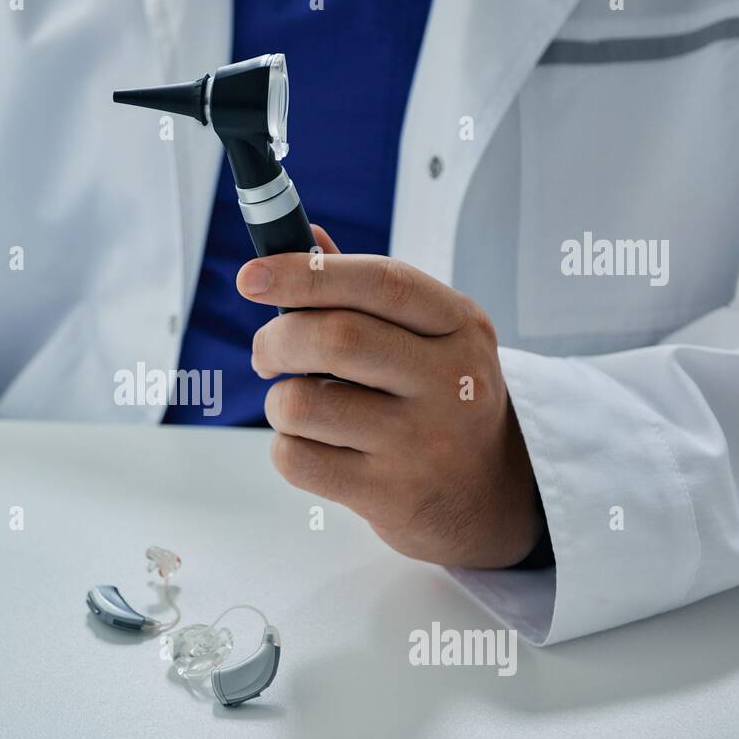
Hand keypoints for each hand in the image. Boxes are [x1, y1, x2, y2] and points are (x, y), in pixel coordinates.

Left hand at [238, 226, 543, 568]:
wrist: (486, 497)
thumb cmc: (442, 402)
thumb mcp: (431, 338)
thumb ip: (367, 292)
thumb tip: (303, 240)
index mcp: (460, 326)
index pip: (381, 282)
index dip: (306, 273)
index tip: (251, 276)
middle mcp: (449, 381)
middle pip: (336, 338)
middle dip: (276, 339)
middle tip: (265, 353)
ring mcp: (421, 442)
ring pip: (303, 403)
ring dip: (279, 402)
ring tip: (301, 409)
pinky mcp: (389, 494)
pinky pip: (297, 459)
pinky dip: (287, 449)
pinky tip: (316, 448)